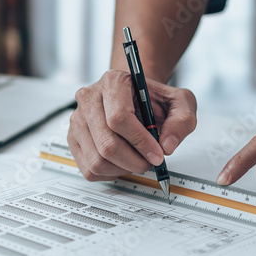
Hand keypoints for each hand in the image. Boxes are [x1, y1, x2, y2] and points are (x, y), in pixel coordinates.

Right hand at [68, 70, 196, 180]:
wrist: (135, 99)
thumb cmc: (152, 99)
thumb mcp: (179, 101)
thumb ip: (182, 120)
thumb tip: (167, 145)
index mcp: (113, 82)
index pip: (119, 118)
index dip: (140, 142)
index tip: (158, 154)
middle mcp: (89, 98)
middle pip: (107, 144)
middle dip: (135, 160)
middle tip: (151, 162)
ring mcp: (77, 120)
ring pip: (97, 160)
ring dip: (123, 168)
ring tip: (138, 160)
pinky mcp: (73, 139)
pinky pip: (89, 169)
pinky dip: (111, 173)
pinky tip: (123, 162)